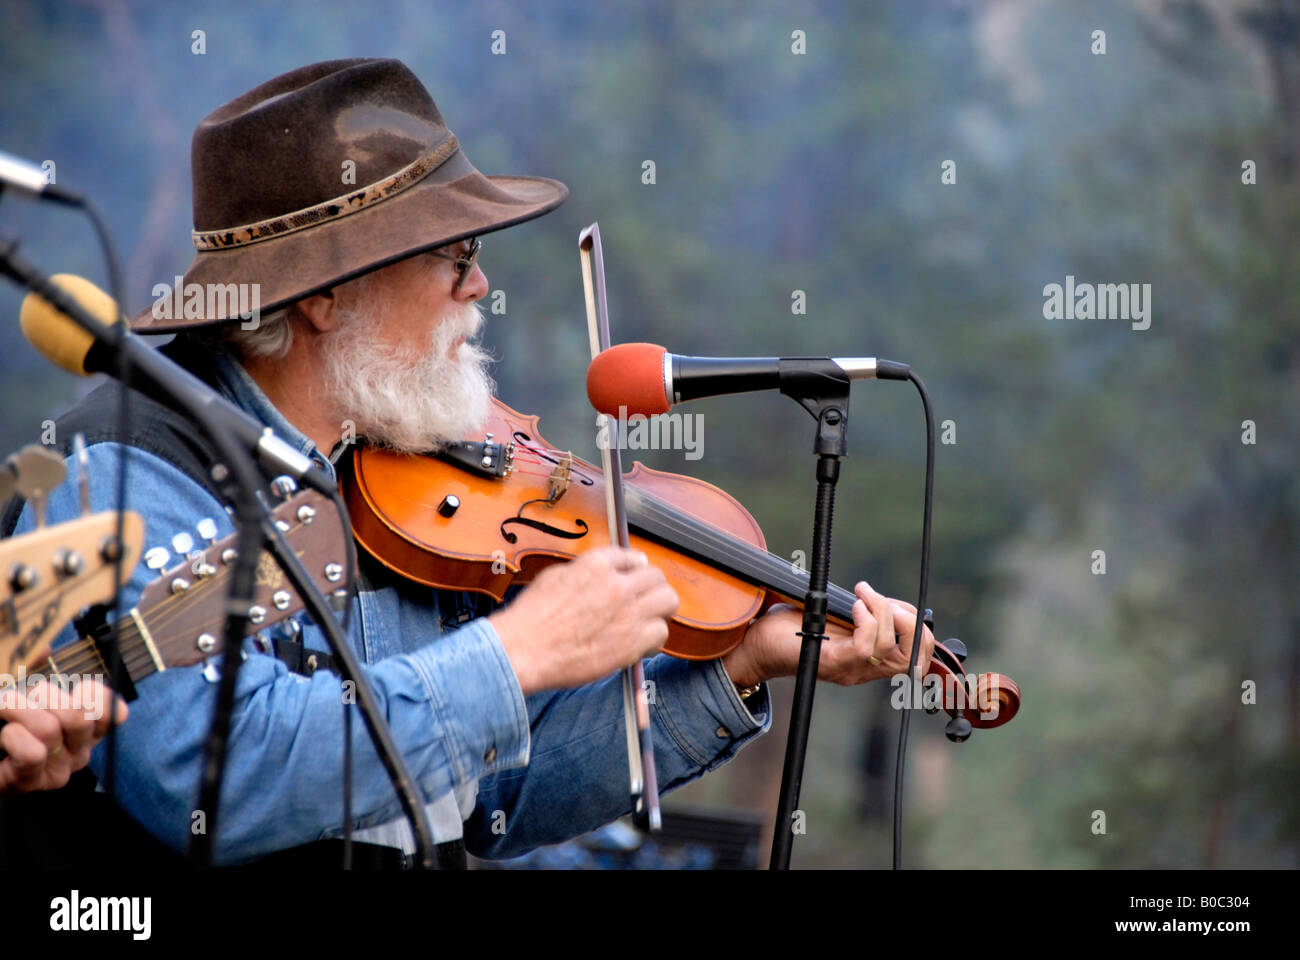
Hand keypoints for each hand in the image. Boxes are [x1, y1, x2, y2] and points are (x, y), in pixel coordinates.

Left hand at [0, 679, 126, 794]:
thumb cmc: (6, 721)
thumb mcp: (23, 692)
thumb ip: (34, 668)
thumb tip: (44, 649)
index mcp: (86, 728)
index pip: (114, 712)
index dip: (95, 694)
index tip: (73, 687)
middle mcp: (79, 750)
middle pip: (79, 716)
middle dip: (44, 695)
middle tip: (21, 695)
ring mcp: (57, 769)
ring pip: (50, 730)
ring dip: (18, 709)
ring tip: (4, 707)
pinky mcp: (32, 782)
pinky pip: (33, 753)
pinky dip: (12, 736)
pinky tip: (5, 735)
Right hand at [488, 547, 679, 694]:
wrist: (523, 649)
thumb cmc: (531, 618)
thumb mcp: (554, 577)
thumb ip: (583, 572)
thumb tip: (600, 575)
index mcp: (595, 565)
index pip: (630, 556)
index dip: (635, 567)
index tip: (636, 574)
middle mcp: (616, 585)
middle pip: (656, 576)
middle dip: (652, 587)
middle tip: (647, 599)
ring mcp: (627, 613)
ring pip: (668, 600)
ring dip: (661, 609)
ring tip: (651, 619)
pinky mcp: (631, 643)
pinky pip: (661, 632)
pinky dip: (654, 638)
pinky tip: (642, 643)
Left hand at [722, 581, 934, 687]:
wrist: (756, 647)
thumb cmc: (790, 629)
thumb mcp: (833, 618)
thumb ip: (859, 614)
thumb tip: (880, 598)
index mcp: (868, 661)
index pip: (915, 657)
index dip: (918, 628)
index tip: (896, 603)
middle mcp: (863, 670)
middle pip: (912, 659)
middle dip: (912, 624)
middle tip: (888, 601)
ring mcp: (849, 670)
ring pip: (890, 649)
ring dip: (883, 612)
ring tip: (863, 596)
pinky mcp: (832, 663)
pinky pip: (864, 647)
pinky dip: (866, 620)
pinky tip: (854, 607)